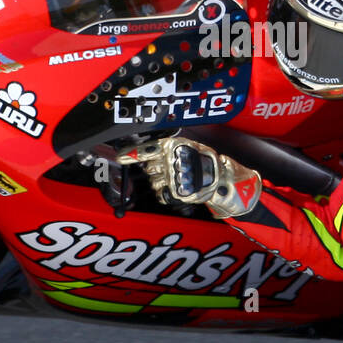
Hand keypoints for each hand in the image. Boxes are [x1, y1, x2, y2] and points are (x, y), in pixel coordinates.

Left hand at [116, 137, 261, 217]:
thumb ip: (163, 149)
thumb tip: (139, 153)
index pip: (147, 149)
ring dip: (162, 182)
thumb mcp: (186, 147)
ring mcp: (174, 177)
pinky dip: (167, 194)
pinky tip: (178, 188)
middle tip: (170, 169)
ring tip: (178, 179)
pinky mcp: (177, 191)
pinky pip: (162, 195)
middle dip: (156, 170)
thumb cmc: (203, 162)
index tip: (120, 155)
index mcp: (173, 146)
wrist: (222, 179)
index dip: (131, 153)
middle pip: (149, 168)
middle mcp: (172, 161)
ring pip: (154, 183)